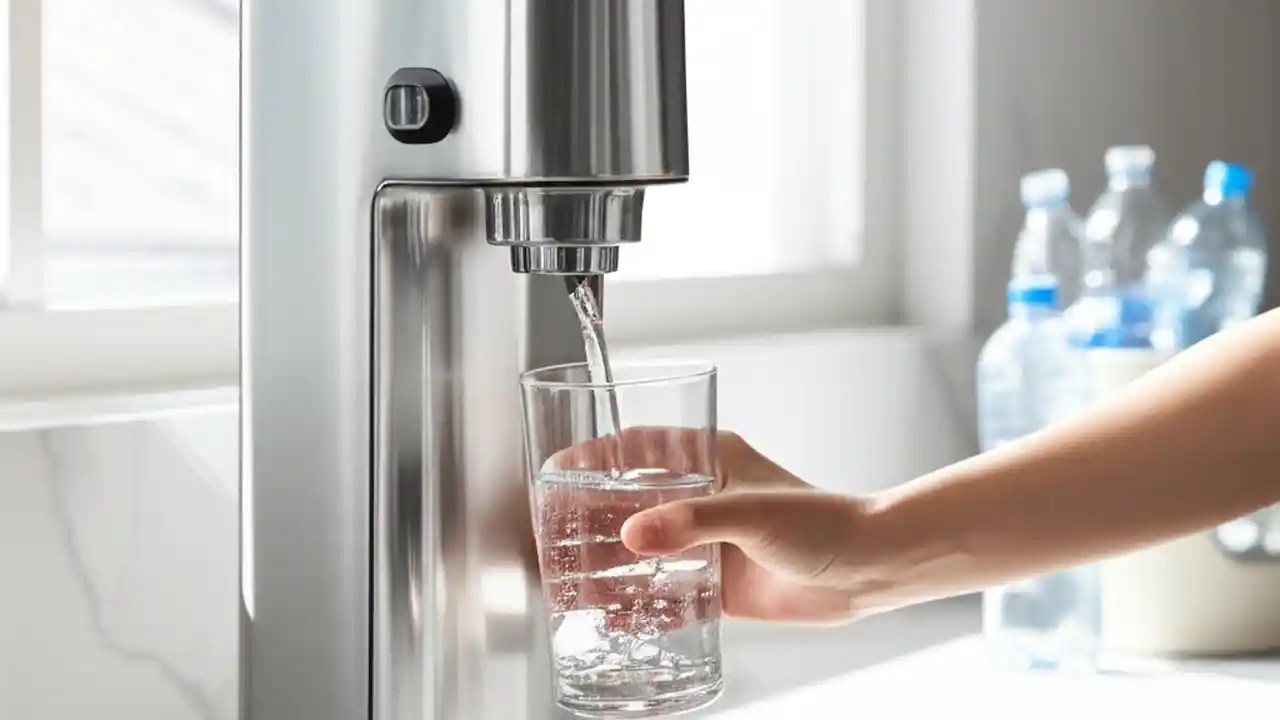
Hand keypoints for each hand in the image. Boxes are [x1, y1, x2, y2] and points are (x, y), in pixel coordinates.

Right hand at [548, 428, 868, 623]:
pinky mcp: (716, 582)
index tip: (558, 470)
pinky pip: (666, 591)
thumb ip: (693, 522)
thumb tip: (634, 537)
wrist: (867, 571)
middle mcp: (702, 497)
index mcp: (710, 459)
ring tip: (571, 580)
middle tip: (554, 533)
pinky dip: (639, 604)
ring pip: (643, 548)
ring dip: (609, 563)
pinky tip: (615, 618)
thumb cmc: (824, 522)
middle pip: (630, 500)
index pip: (638, 447)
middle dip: (591, 516)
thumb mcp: (752, 513)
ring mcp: (707, 540)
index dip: (595, 455)